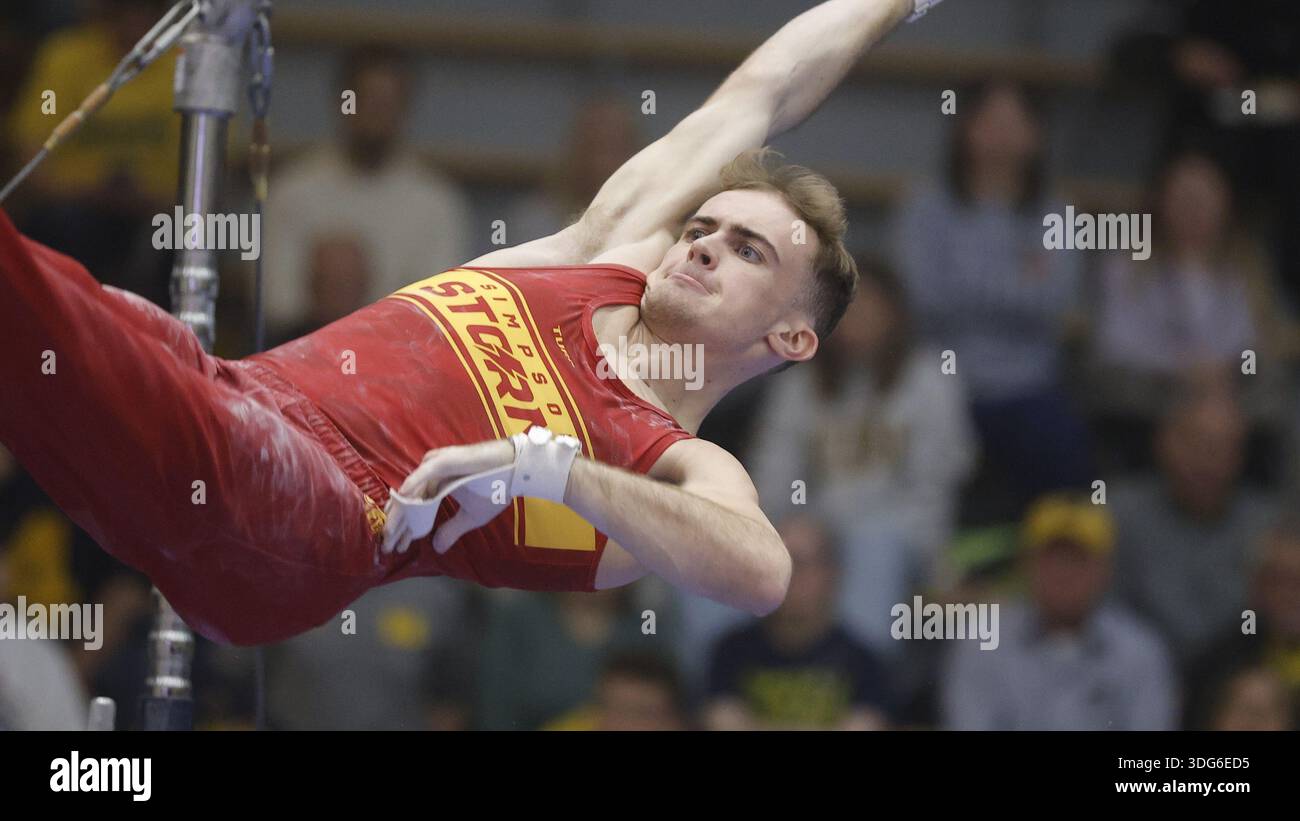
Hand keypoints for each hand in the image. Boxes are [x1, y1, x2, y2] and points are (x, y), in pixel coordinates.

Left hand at [383, 439, 514, 554]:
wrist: (516, 470)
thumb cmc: (496, 488)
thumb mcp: (471, 516)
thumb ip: (452, 530)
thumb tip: (437, 548)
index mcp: (437, 484)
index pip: (415, 507)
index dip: (405, 528)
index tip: (396, 547)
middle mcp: (432, 472)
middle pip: (409, 500)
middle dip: (397, 524)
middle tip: (386, 546)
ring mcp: (436, 465)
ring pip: (412, 491)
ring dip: (400, 513)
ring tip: (390, 533)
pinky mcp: (443, 461)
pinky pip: (423, 477)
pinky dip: (411, 490)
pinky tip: (401, 504)